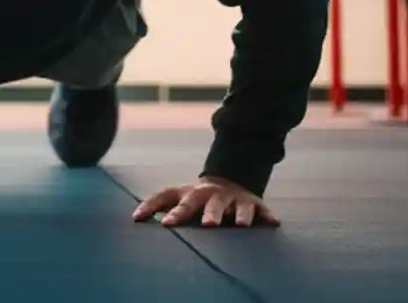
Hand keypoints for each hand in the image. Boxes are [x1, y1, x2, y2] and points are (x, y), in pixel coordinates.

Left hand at [131, 176, 278, 227]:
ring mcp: (234, 199)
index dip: (174, 212)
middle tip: (208, 225)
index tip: (166, 224)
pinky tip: (273, 223)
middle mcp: (213, 195)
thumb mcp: (176, 195)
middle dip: (209, 214)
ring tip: (240, 224)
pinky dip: (267, 216)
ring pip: (238, 207)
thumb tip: (134, 218)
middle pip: (210, 204)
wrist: (227, 181)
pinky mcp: (253, 204)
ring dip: (239, 215)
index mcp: (191, 194)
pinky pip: (261, 210)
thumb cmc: (195, 197)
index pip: (178, 201)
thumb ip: (156, 205)